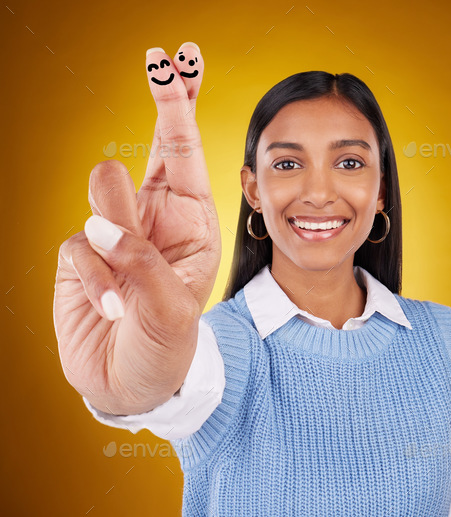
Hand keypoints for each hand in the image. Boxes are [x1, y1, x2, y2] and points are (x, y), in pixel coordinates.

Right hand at [53, 42, 221, 414]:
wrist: (136, 383)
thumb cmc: (168, 346)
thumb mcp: (173, 309)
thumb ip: (140, 262)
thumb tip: (97, 223)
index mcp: (190, 222)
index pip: (186, 154)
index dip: (180, 105)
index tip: (175, 60)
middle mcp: (152, 219)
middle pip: (152, 147)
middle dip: (163, 104)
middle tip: (163, 61)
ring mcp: (113, 233)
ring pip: (105, 188)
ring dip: (118, 222)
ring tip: (128, 265)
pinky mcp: (78, 255)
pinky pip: (77, 246)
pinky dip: (96, 280)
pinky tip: (113, 308)